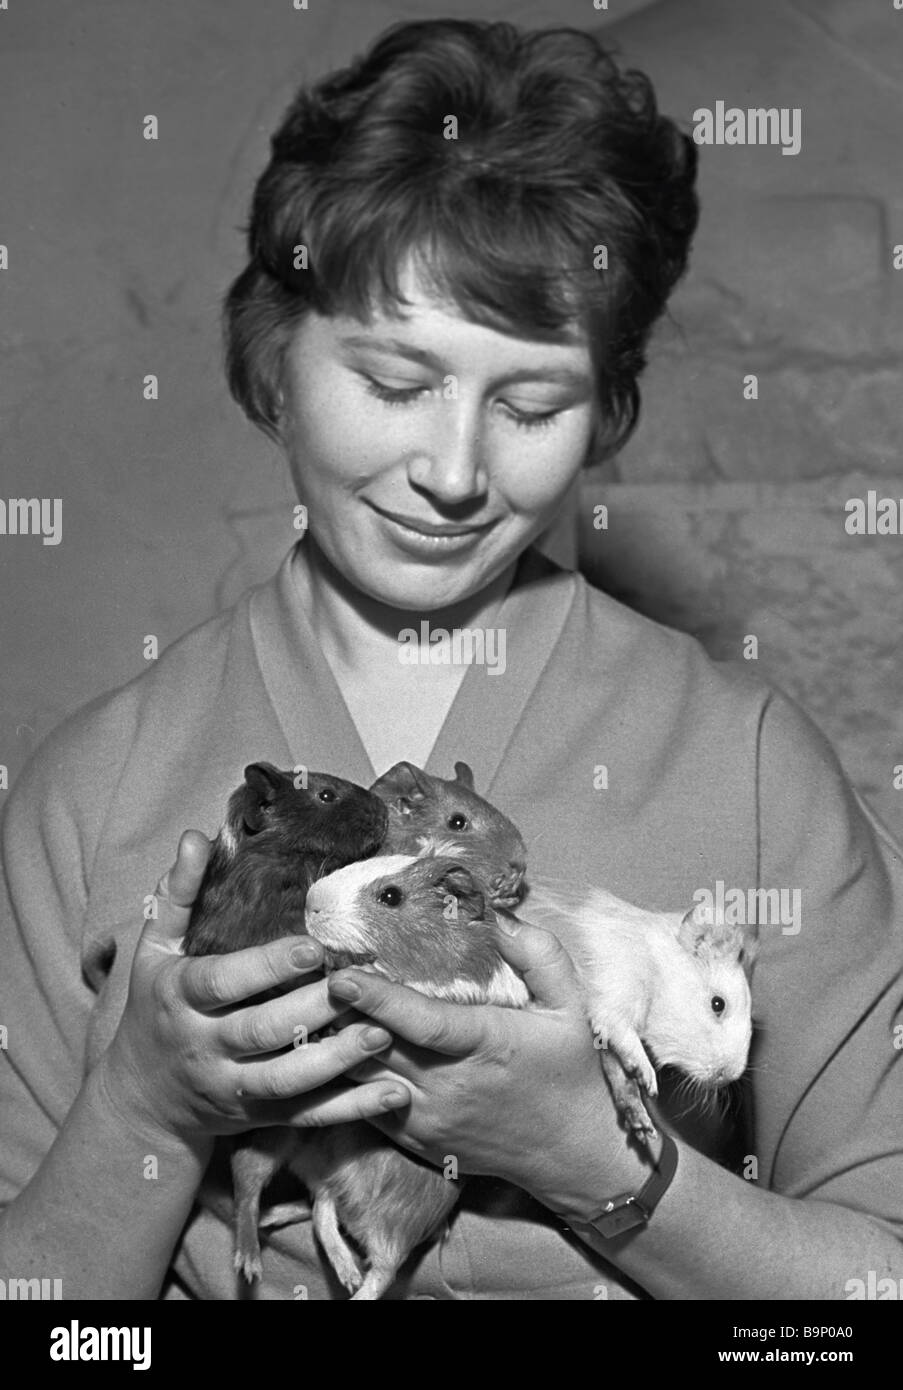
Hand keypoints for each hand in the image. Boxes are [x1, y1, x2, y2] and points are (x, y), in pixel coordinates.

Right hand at [95, 831, 411, 1148]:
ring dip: (338, 1060)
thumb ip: (178, 893)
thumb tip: (196, 836)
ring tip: (383, 1033)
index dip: (267, 967)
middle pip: (261, 1032)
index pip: (223, 982)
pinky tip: (394, 1092)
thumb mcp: (154, 949)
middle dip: (312, 1010)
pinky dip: (351, 1109)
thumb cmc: (155, 1006)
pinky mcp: (260, 1117)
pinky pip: (308, 1116)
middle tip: (360, 984)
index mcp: (181, 998)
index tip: (312, 948)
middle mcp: (206, 1046)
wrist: (142, 1098)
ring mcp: (234, 1088)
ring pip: (287, 1080)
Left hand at [326, 918, 637, 1215]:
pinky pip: (364, 1106)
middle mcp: (449, 1085)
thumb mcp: (571, 1006)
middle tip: (309, 974)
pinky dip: (342, 1077)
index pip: (420, 1023)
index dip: (377, 998)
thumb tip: (501, 916)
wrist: (571, 1152)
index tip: (342, 975)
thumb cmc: (570, 1070)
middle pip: (376, 1048)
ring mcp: (427, 1118)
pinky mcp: (415, 1139)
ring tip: (309, 1006)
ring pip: (360, 1079)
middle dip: (339, 1013)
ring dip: (334, 1043)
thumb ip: (539, 955)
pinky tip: (326, 1046)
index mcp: (484, 1045)